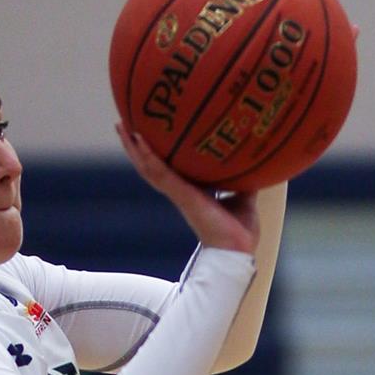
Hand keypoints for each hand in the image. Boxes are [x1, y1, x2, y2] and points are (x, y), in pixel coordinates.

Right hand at [115, 124, 257, 253]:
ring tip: (122, 126)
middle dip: (135, 147)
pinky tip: (139, 139)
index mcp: (190, 192)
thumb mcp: (243, 197)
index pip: (166, 169)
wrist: (238, 249)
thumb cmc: (239, 230)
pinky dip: (148, 156)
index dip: (153, 154)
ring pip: (147, 168)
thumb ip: (242, 180)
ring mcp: (177, 194)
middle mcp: (179, 192)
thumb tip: (252, 162)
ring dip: (133, 147)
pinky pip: (160, 173)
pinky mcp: (181, 196)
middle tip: (123, 125)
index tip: (144, 134)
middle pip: (149, 166)